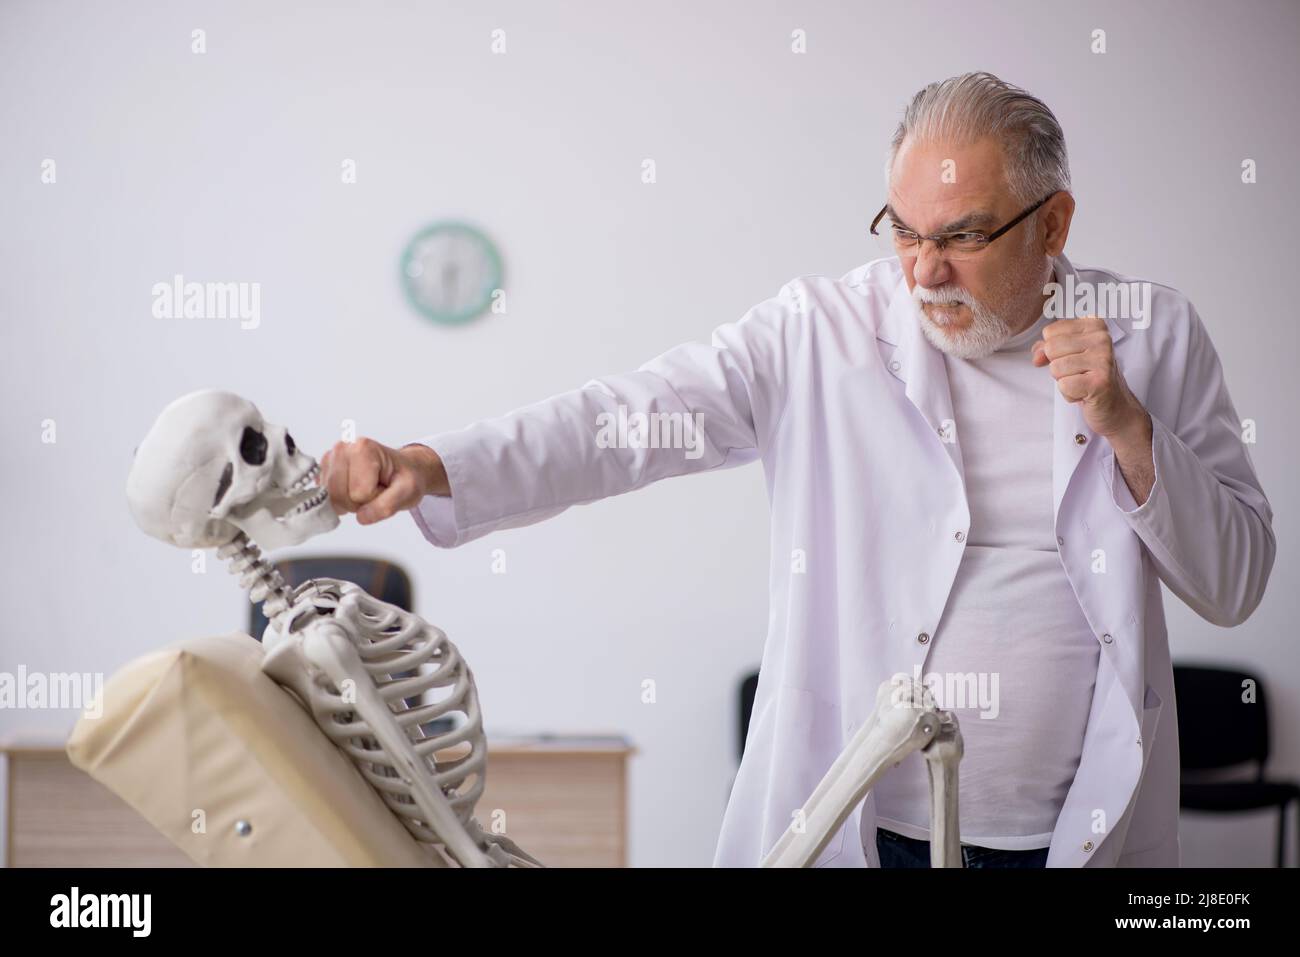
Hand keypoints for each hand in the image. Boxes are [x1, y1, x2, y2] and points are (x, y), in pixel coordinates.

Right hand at [319, 438, 447, 525]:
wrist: (401, 469)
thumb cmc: (404, 476)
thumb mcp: (408, 492)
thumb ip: (387, 506)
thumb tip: (362, 517)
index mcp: (362, 449)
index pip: (359, 493)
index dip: (374, 497)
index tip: (384, 487)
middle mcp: (341, 449)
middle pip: (339, 496)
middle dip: (359, 502)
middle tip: (375, 489)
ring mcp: (329, 459)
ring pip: (331, 499)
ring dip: (350, 502)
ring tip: (366, 488)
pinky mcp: (323, 470)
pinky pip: (326, 499)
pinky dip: (341, 501)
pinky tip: (353, 488)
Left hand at [1031, 315, 1147, 439]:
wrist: (1113, 405)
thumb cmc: (1089, 377)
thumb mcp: (1067, 355)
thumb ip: (1046, 348)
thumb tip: (1037, 355)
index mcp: (1094, 325)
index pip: (1050, 332)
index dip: (1053, 351)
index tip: (1072, 358)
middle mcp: (1102, 338)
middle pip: (1051, 348)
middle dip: (1057, 366)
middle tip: (1078, 373)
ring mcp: (1103, 359)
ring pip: (1055, 367)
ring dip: (1064, 381)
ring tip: (1082, 382)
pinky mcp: (1100, 381)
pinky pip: (1064, 385)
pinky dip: (1069, 394)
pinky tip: (1085, 393)